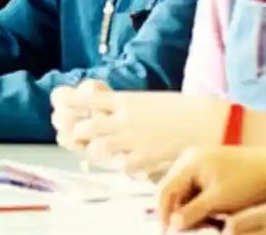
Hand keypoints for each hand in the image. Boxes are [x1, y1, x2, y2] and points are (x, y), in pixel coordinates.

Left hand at [51, 82, 226, 176]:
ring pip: (97, 149)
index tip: (57, 102)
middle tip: (71, 134)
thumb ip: (126, 106)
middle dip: (74, 132)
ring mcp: (134, 139)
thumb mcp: (148, 100)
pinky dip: (121, 167)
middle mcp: (124, 119)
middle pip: (84, 126)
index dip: (67, 102)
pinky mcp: (146, 157)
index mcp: (125, 100)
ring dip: (95, 151)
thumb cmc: (180, 109)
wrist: (208, 121)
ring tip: (99, 151)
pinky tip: (127, 164)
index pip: (85, 99)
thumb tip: (109, 108)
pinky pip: (122, 167)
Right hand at [157, 148, 265, 230]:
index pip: (164, 191)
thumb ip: (192, 213)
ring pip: (187, 194)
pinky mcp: (215, 171)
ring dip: (192, 212)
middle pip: (174, 192)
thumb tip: (171, 227)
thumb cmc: (250, 183)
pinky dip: (203, 206)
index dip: (164, 215)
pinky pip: (200, 191)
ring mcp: (204, 164)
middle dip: (179, 214)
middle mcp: (192, 160)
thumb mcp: (219, 200)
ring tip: (207, 226)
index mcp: (189, 162)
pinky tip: (214, 218)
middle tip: (191, 232)